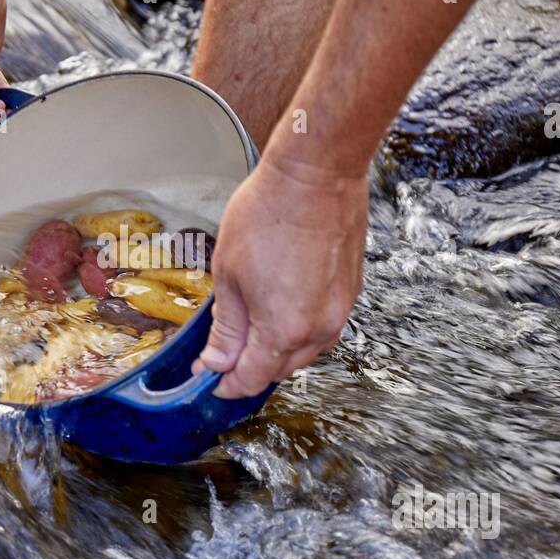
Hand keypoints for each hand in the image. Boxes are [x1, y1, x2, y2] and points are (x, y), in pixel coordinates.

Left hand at [194, 154, 367, 397]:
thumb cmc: (268, 214)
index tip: (209, 378)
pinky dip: (298, 329)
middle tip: (222, 354)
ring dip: (276, 350)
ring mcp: (339, 311)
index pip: (252, 377)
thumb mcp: (228, 274)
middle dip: (250, 368)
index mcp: (283, 329)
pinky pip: (321, 327)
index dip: (227, 383)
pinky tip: (280, 309)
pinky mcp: (350, 292)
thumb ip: (227, 326)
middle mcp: (318, 328)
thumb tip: (218, 361)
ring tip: (250, 329)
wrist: (316, 175)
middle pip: (280, 369)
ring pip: (304, 351)